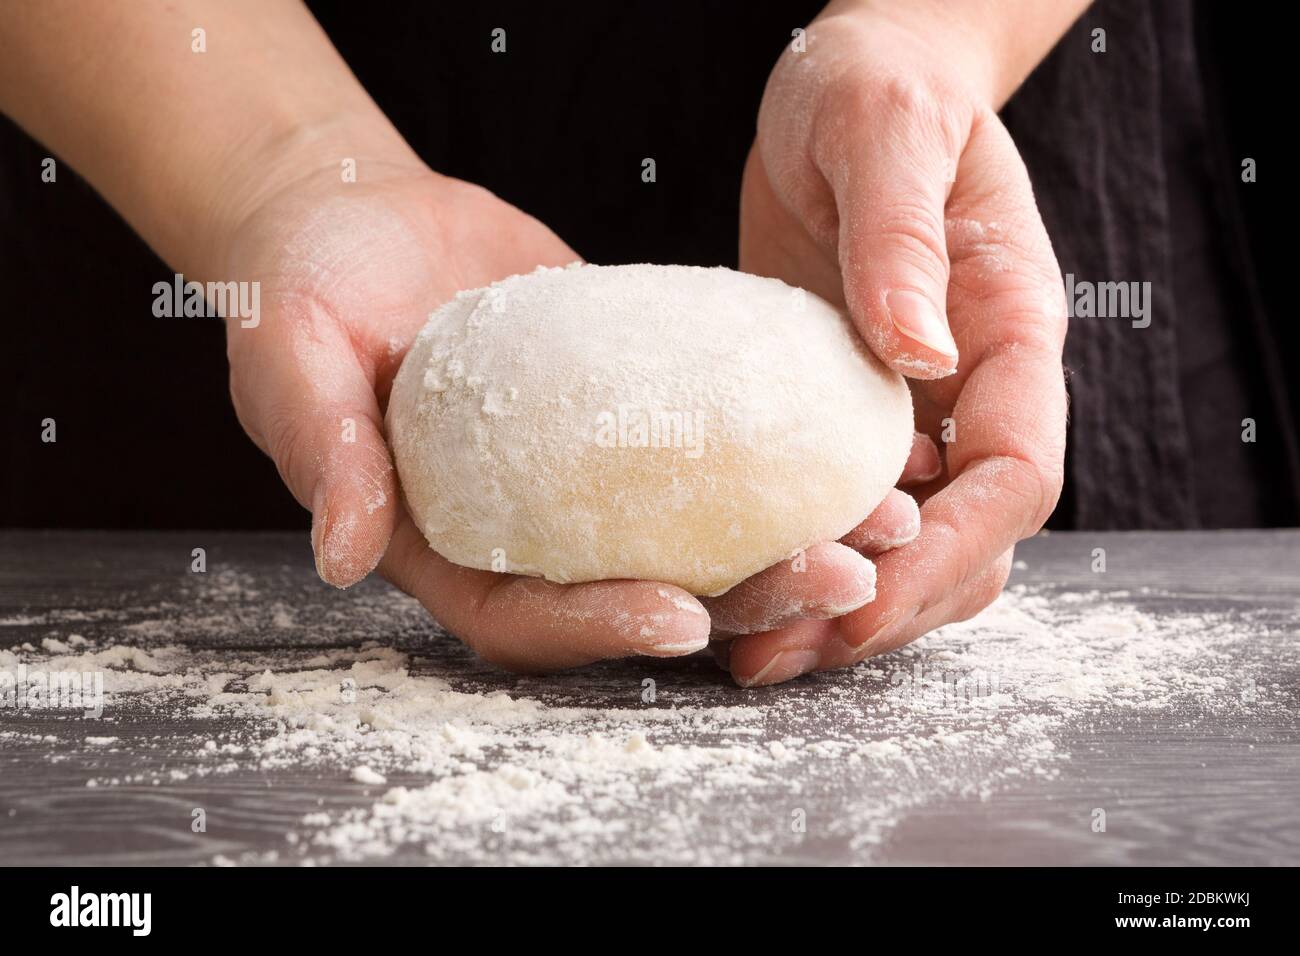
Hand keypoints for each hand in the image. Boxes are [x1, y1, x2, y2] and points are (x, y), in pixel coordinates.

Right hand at [218, 149, 922, 672]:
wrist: (357, 222)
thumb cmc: (302, 295)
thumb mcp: (290, 362)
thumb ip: (320, 452)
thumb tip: (344, 552)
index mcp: (447, 544)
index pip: (527, 618)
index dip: (602, 629)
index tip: (682, 616)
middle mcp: (528, 525)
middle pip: (642, 591)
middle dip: (742, 597)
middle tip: (837, 572)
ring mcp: (588, 472)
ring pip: (698, 529)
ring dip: (791, 535)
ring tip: (879, 516)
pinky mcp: (633, 408)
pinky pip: (710, 440)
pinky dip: (779, 446)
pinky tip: (850, 431)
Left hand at [728, 8, 1067, 684]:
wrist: (846, 84)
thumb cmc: (877, 90)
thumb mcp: (886, 139)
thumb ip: (904, 241)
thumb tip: (917, 356)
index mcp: (1009, 331)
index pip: (1015, 476)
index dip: (950, 553)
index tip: (866, 600)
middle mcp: (969, 387)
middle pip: (967, 542)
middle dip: (888, 608)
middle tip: (782, 649)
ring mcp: (909, 408)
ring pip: (909, 544)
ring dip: (842, 606)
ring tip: (752, 646)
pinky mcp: (840, 412)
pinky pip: (840, 505)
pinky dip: (802, 555)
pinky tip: (733, 579)